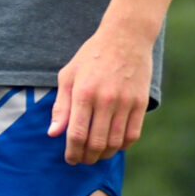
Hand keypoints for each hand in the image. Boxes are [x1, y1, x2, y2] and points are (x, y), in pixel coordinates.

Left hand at [50, 18, 152, 164]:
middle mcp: (105, 99)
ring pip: (115, 142)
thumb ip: (61, 106)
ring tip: (98, 153)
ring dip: (105, 154)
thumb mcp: (69, 74)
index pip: (76, 134)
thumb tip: (53, 133)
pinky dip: (123, 145)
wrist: (126, 36)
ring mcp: (125, 101)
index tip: (70, 158)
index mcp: (84, 92)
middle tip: (83, 159)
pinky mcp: (141, 102)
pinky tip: (115, 143)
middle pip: (96, 143)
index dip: (72, 153)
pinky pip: (133, 134)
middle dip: (87, 157)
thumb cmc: (93, 55)